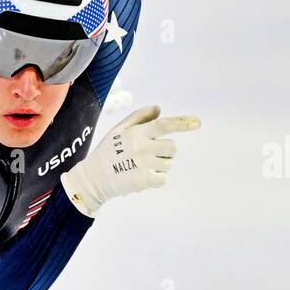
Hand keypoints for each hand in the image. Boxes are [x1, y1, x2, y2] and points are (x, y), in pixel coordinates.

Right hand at [62, 105, 200, 216]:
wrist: (92, 179)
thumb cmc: (107, 152)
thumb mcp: (118, 130)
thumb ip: (139, 118)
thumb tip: (159, 109)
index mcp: (137, 133)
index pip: (164, 125)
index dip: (182, 123)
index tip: (198, 123)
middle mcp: (142, 147)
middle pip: (172, 147)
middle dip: (166, 152)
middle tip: (150, 156)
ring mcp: (143, 164)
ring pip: (168, 164)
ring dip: (159, 166)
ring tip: (141, 168)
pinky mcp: (144, 180)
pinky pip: (163, 179)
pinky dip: (156, 180)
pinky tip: (141, 178)